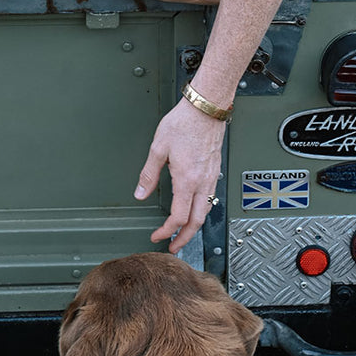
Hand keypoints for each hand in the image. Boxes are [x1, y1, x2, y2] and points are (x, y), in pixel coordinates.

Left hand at [135, 99, 225, 253]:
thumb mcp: (159, 148)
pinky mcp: (214, 170)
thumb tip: (141, 192)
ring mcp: (211, 177)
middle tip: (174, 247)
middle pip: (196, 222)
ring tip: (182, 232)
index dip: (166, 231)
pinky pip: (209, 198)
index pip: (178, 217)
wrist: (206, 107)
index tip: (157, 236)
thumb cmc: (185, 122)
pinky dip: (201, 210)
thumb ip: (149, 174)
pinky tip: (194, 209)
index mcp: (187, 180)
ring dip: (194, 226)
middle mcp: (202, 182)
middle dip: (184, 238)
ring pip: (205, 211)